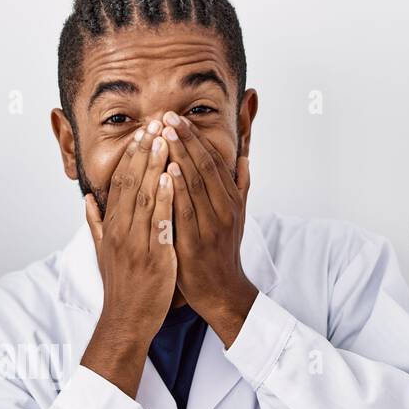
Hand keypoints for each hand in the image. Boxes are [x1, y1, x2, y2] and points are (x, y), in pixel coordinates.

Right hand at [80, 121, 175, 397]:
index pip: (118, 183)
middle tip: (155, 122)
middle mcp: (120, 231)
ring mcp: (135, 243)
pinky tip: (170, 177)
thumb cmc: (120, 287)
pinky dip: (163, 199)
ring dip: (154, 165)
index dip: (130, 155)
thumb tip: (87, 200)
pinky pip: (158, 222)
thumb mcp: (102, 253)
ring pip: (143, 196)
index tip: (141, 132)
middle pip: (130, 182)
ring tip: (164, 138)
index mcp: (111, 227)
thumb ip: (95, 224)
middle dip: (143, 151)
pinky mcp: (153, 256)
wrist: (126, 320)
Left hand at [159, 111, 257, 346]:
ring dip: (178, 156)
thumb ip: (240, 184)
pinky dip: (176, 190)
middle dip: (185, 140)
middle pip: (203, 167)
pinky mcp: (194, 244)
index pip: (212, 161)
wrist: (221, 291)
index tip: (179, 118)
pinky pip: (184, 212)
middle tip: (167, 116)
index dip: (195, 138)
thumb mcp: (238, 215)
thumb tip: (244, 156)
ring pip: (194, 185)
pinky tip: (166, 171)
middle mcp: (223, 210)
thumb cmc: (223, 251)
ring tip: (163, 133)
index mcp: (231, 201)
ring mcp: (209, 226)